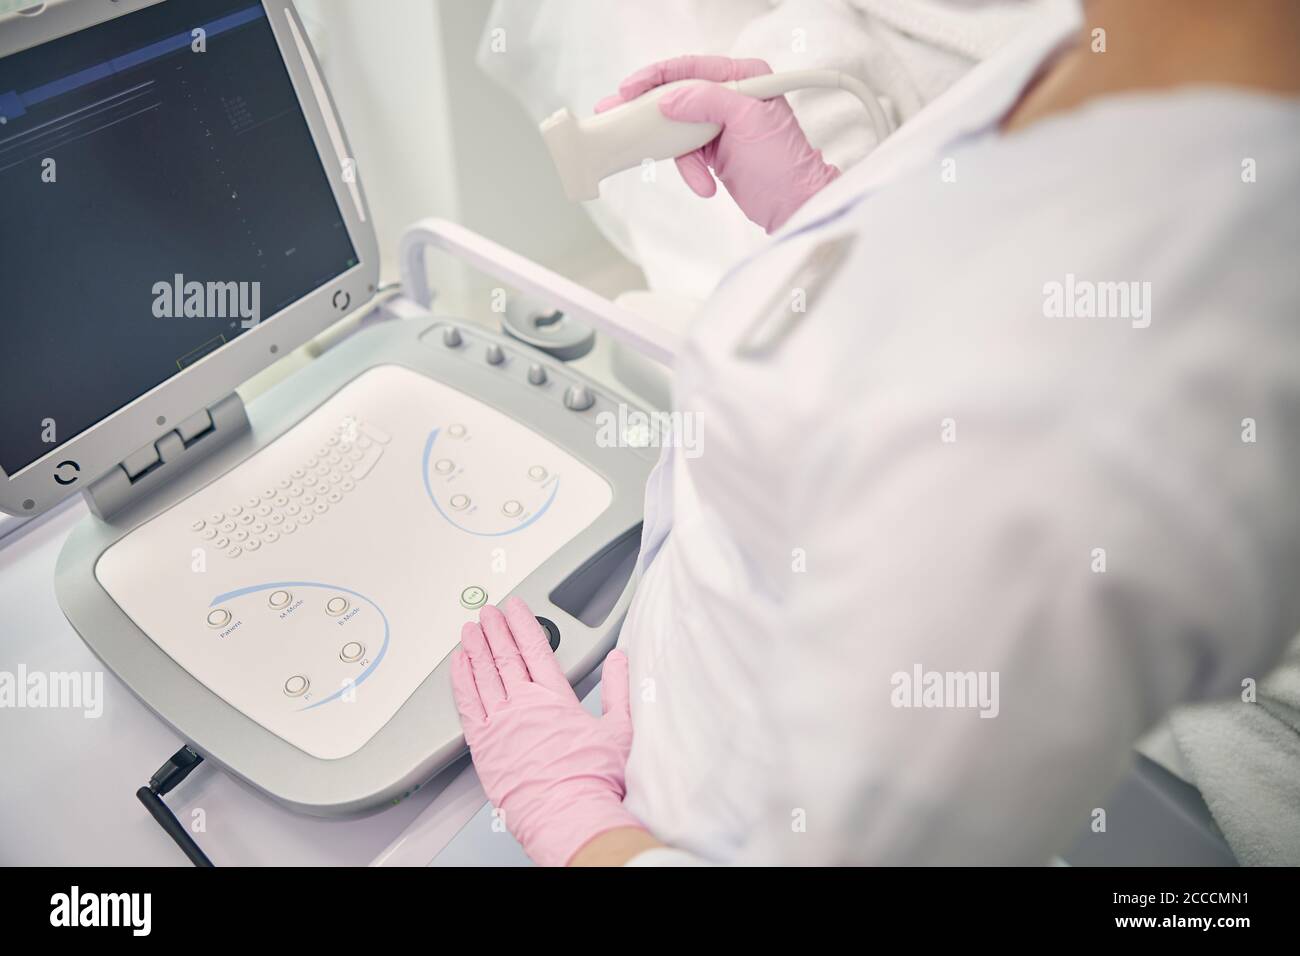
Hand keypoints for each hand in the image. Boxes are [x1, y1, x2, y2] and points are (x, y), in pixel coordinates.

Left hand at [450, 597, 643, 866]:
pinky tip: (458, 667)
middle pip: (505, 656)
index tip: (514, 608)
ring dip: (475, 649)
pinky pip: (467, 705)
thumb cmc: (593, 781)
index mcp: (556, 698)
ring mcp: (501, 724)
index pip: (535, 647)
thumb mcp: (619, 729)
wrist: (569, 816)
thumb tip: (620, 659)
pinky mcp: (484, 747)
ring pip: (483, 675)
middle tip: (487, 612)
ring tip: (469, 630)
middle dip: (495, 630)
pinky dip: (461, 682)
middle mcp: (525, 705)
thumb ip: (618, 689)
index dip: (523, 623)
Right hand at [595, 55, 839, 232]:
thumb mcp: (747, 123)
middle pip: (677, 95)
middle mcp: (731, 95)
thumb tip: (669, 100)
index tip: (630, 89)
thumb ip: (708, 101)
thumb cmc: (784, 165)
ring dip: (677, 153)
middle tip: (620, 117)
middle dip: (652, 113)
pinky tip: (703, 184)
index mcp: (744, 77)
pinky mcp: (713, 148)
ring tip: (692, 172)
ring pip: (677, 127)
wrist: (793, 205)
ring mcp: (720, 123)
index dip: (656, 76)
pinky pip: (685, 152)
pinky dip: (690, 170)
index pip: (690, 68)